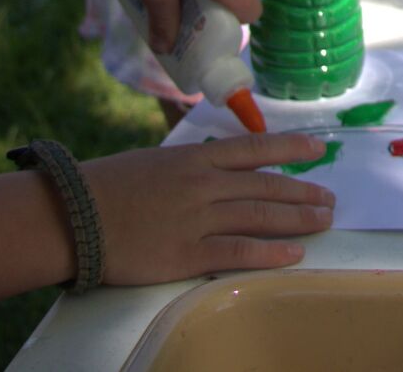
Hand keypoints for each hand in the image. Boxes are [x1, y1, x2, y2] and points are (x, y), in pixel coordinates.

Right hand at [84, 131, 334, 284]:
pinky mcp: (187, 254)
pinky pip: (239, 251)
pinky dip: (271, 253)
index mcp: (196, 157)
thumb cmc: (110, 186)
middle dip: (303, 192)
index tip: (319, 148)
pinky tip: (295, 254)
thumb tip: (226, 167)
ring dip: (298, 219)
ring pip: (261, 216)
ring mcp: (198, 219)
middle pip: (267, 186)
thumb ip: (194, 165)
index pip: (256, 148)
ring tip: (324, 221)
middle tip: (330, 199)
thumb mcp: (158, 161)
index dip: (291, 147)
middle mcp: (204, 184)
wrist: (73, 214)